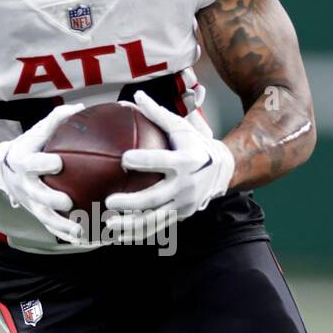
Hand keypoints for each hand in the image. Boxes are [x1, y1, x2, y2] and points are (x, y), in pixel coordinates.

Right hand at [0, 103, 85, 243]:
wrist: (5, 170)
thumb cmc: (29, 147)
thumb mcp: (37, 132)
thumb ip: (56, 120)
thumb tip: (81, 108)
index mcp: (25, 162)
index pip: (33, 163)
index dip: (43, 164)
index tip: (58, 163)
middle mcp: (26, 184)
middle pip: (38, 195)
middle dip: (51, 199)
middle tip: (68, 203)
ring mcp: (31, 202)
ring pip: (45, 217)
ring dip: (61, 226)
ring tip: (79, 231)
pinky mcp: (37, 214)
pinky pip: (52, 228)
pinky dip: (66, 235)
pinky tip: (85, 240)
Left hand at [104, 89, 234, 232]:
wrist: (223, 170)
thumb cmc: (194, 144)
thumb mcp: (181, 127)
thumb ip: (158, 114)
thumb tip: (135, 96)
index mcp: (185, 161)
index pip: (162, 162)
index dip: (144, 161)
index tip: (123, 159)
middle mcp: (186, 185)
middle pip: (156, 197)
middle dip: (132, 202)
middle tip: (109, 201)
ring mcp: (184, 204)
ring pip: (155, 219)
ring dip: (131, 225)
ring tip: (109, 225)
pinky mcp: (181, 216)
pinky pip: (157, 227)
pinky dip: (138, 233)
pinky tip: (117, 236)